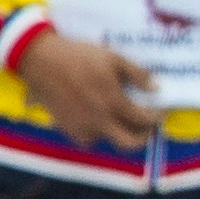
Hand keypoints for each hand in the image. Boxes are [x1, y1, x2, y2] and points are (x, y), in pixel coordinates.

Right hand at [21, 27, 160, 151]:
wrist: (39, 59)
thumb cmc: (78, 55)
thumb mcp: (112, 57)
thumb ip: (137, 74)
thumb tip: (157, 89)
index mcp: (114, 102)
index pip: (145, 119)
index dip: (157, 116)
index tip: (160, 110)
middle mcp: (100, 120)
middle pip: (130, 143)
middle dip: (143, 136)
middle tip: (144, 126)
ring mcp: (81, 126)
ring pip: (107, 140)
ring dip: (116, 131)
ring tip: (117, 119)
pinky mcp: (66, 127)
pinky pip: (86, 139)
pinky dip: (95, 133)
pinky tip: (95, 120)